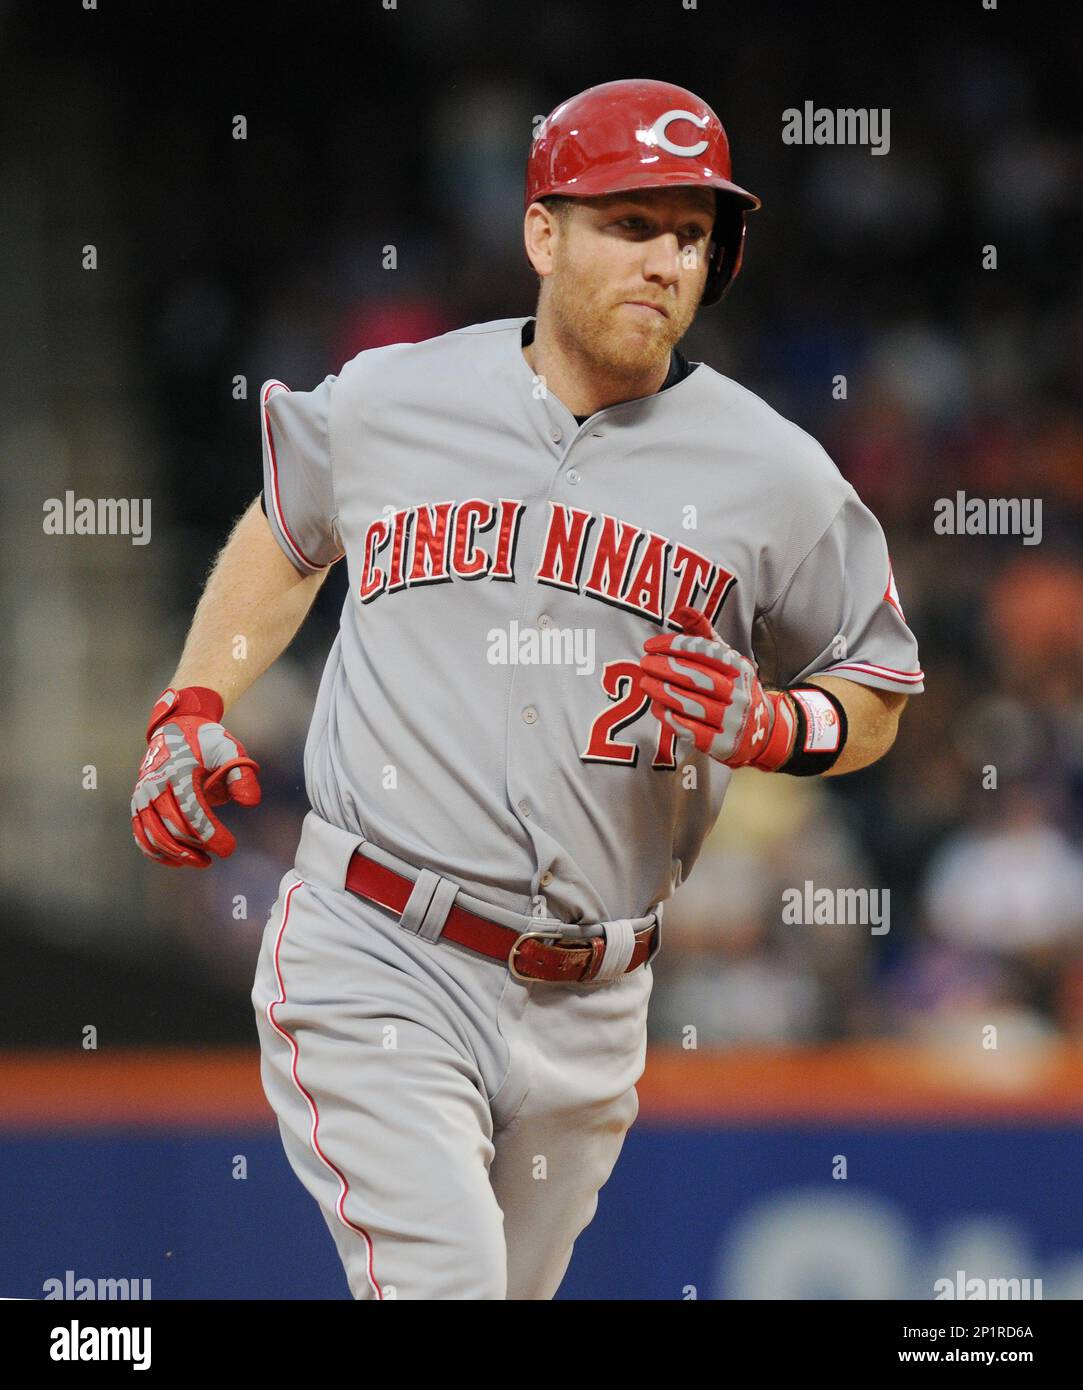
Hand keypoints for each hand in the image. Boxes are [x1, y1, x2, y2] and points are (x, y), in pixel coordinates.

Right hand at [130, 687, 261, 866]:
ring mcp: (142, 795)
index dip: (210, 833)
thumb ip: (242, 775)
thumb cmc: (206, 743)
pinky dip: (155, 852)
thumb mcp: (229, 750)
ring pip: (154, 834)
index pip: (192, 810)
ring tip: (202, 861)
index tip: (228, 849)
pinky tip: (177, 861)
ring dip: (176, 854)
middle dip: (195, 847)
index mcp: (178, 770)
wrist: (175, 729)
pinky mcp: (137, 804)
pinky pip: (140, 834)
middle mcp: (155, 784)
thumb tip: (250, 803)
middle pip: (171, 826)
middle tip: (216, 856)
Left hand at [636, 606, 794, 769]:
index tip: (651, 646)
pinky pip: (693, 731)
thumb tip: (680, 609)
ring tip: (645, 684)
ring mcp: (732, 721)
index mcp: (738, 668)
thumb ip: (703, 635)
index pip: (705, 652)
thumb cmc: (735, 687)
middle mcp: (738, 693)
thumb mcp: (726, 659)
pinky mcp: (723, 744)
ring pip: (693, 704)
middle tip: (644, 664)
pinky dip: (673, 719)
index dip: (675, 646)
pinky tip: (658, 709)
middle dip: (666, 669)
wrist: (762, 731)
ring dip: (664, 693)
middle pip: (698, 677)